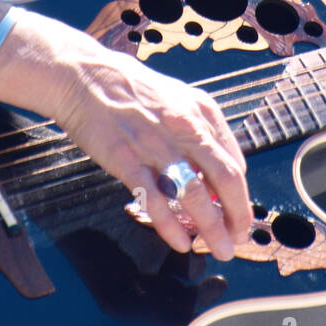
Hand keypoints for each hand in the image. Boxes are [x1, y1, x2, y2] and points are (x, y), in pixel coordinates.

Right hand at [0, 10, 252, 259]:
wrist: (84, 76)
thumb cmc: (130, 88)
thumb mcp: (177, 98)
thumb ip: (200, 130)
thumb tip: (220, 171)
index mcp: (200, 111)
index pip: (234, 161)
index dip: (241, 194)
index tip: (239, 214)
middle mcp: (184, 127)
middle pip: (225, 178)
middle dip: (238, 215)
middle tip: (238, 237)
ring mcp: (156, 144)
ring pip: (194, 194)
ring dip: (212, 228)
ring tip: (219, 249)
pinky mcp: (126, 159)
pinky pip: (155, 200)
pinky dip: (171, 226)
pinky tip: (179, 242)